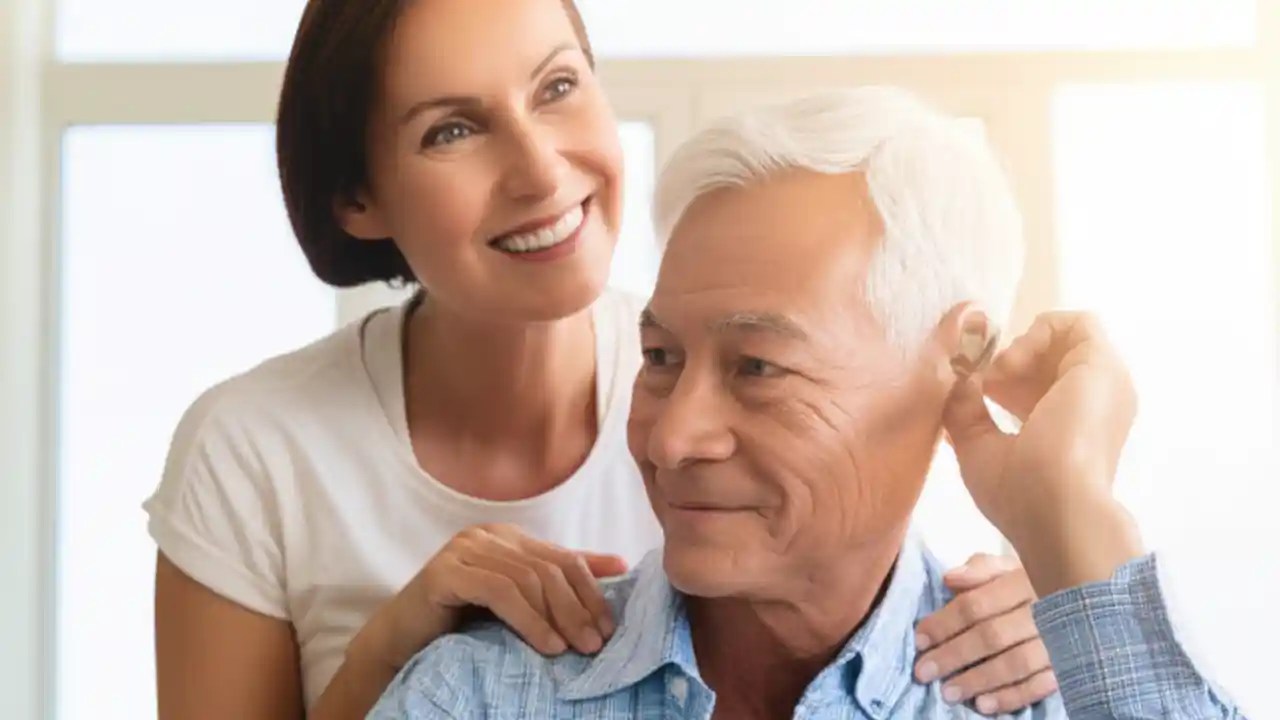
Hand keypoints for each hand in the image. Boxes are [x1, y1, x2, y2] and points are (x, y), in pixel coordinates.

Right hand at [359, 524, 627, 670]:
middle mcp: (487, 535)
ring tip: (572, 649)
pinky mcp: (446, 572)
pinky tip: (545, 643)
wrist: (401, 642)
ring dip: (556, 618)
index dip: (592, 591)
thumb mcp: (517, 601)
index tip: (609, 627)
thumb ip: (560, 581)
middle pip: (549, 569)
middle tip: (595, 644)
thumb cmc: (459, 623)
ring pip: (527, 580)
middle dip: (578, 608)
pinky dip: (528, 620)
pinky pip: (500, 592)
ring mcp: (464, 549)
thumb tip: (621, 565)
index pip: (564, 557)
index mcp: (508, 537)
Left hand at [915, 554, 1057, 713]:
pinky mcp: (1073, 667)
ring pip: (1015, 664)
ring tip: (949, 693)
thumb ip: (981, 569)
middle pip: (991, 636)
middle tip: (924, 672)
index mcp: (1023, 581)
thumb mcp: (1010, 566)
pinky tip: (985, 705)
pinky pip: (1041, 686)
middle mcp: (1044, 611)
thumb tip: (950, 579)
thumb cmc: (1036, 581)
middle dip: (954, 656)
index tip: (919, 639)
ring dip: (979, 680)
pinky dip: (1012, 697)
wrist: (1089, 596)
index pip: (976, 604)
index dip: (944, 623)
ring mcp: (1060, 641)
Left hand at [944, 312, 1144, 594]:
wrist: (1057, 510)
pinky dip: (1038, 332)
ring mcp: (1103, 383)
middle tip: (985, 381)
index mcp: (1067, 426)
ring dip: (1023, 345)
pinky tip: (1011, 363)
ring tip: (999, 373)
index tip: (976, 391)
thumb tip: (961, 377)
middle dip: (1012, 359)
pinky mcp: (1104, 364)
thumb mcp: (977, 447)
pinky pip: (1076, 323)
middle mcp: (1091, 403)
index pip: (1039, 385)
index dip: (1003, 379)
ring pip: (1065, 338)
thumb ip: (965, 410)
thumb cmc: (1021, 492)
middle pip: (1052, 358)